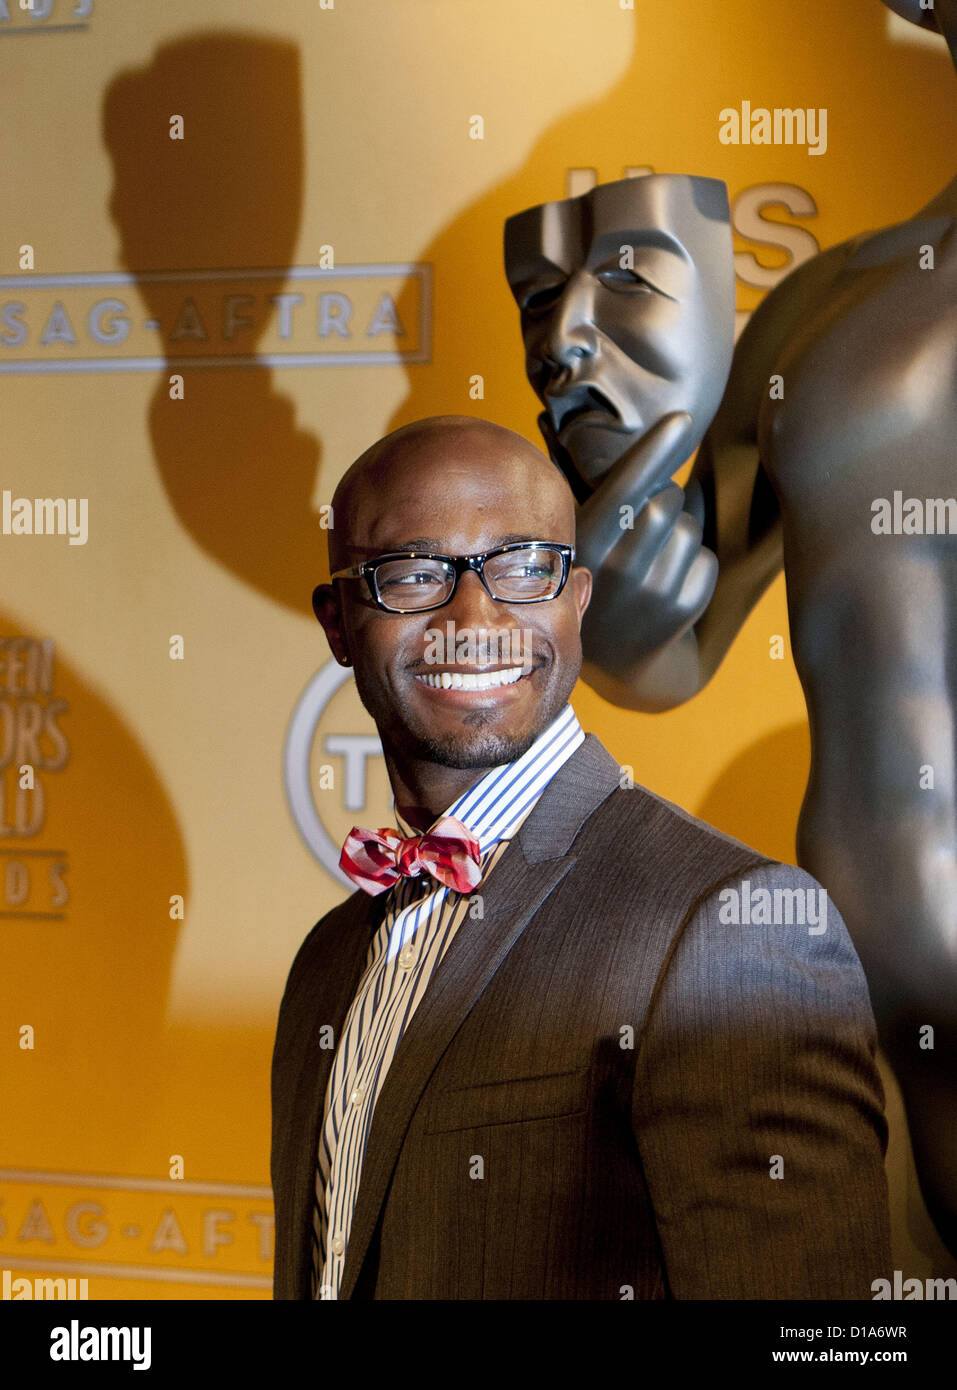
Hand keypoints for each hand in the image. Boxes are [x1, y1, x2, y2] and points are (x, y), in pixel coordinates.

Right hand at [575, 413, 717, 669]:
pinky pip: (707, 560)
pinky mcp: (683, 610)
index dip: (654, 450)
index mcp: (583, 544)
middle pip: (666, 502)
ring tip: (652, 558)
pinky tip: (667, 583)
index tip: (682, 418)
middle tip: (644, 523)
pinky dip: (695, 564)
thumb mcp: (582, 537)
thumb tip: (650, 439)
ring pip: (691, 530)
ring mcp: (651, 594)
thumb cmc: (596, 573)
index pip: (626, 489)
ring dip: (680, 532)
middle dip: (665, 499)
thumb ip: (605, 494)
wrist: (613, 657)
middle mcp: (614, 571)